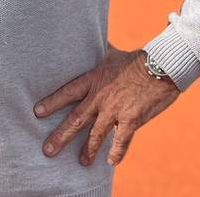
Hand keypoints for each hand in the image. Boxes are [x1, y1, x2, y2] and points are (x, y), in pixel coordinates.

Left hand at [34, 45, 179, 165]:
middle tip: (47, 150)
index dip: (52, 102)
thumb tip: (87, 36)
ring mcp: (116, 110)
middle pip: (76, 119)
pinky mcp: (132, 119)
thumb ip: (97, 52)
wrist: (162, 67)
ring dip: (87, 149)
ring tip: (81, 162)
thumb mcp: (111, 54)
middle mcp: (100, 97)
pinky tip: (111, 162)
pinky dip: (117, 152)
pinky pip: (122, 140)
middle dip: (60, 136)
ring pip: (96, 134)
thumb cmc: (136, 60)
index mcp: (93, 80)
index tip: (37, 113)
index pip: (67, 92)